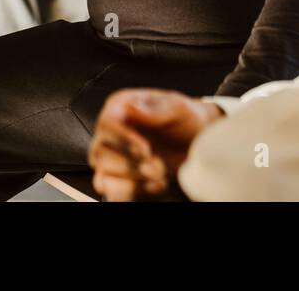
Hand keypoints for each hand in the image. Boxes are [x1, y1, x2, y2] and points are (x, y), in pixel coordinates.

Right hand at [88, 89, 223, 200]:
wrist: (198, 142)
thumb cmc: (186, 119)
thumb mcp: (177, 108)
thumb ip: (154, 109)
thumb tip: (129, 107)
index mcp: (120, 106)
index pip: (107, 123)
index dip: (124, 140)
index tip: (146, 150)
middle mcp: (110, 131)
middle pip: (101, 153)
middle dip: (132, 165)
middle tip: (157, 163)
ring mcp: (112, 156)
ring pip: (104, 176)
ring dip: (134, 181)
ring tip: (159, 174)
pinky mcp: (120, 177)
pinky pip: (111, 191)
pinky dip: (132, 193)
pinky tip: (154, 185)